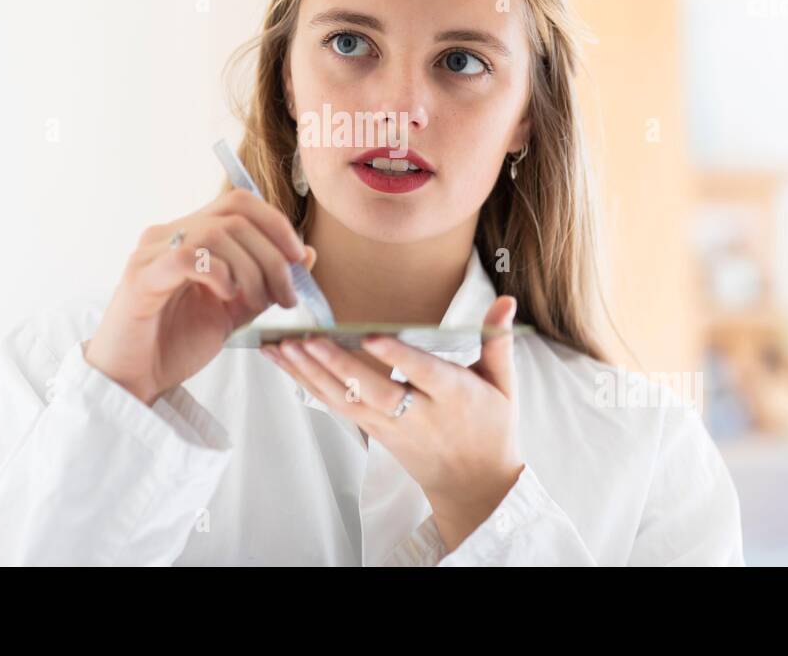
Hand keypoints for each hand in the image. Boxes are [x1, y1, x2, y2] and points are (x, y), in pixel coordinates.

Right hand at [84, 188, 315, 405]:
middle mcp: (168, 234)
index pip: (239, 203)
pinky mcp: (140, 277)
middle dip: (271, 253)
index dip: (276, 223)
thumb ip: (267, 281)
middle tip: (284, 295)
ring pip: (216, 233)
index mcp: (191, 235)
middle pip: (234, 214)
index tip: (299, 259)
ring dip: (251, 269)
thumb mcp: (236, 310)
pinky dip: (218, 273)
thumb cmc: (176, 343)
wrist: (133, 379)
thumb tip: (307, 254)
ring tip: (254, 303)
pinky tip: (225, 296)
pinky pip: (187, 257)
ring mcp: (151, 252)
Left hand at [261, 294, 525, 553]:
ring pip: (346, 401)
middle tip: (307, 338)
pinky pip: (337, 407)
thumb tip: (506, 301)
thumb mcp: (503, 386)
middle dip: (338, 364)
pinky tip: (287, 363)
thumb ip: (497, 341)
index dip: (398, 356)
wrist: (474, 486)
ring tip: (281, 345)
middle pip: (374, 391)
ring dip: (310, 373)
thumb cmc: (490, 428)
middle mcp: (419, 415)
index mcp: (455, 398)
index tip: (372, 334)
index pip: (424, 374)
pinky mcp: (373, 433)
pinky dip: (308, 383)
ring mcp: (391, 428)